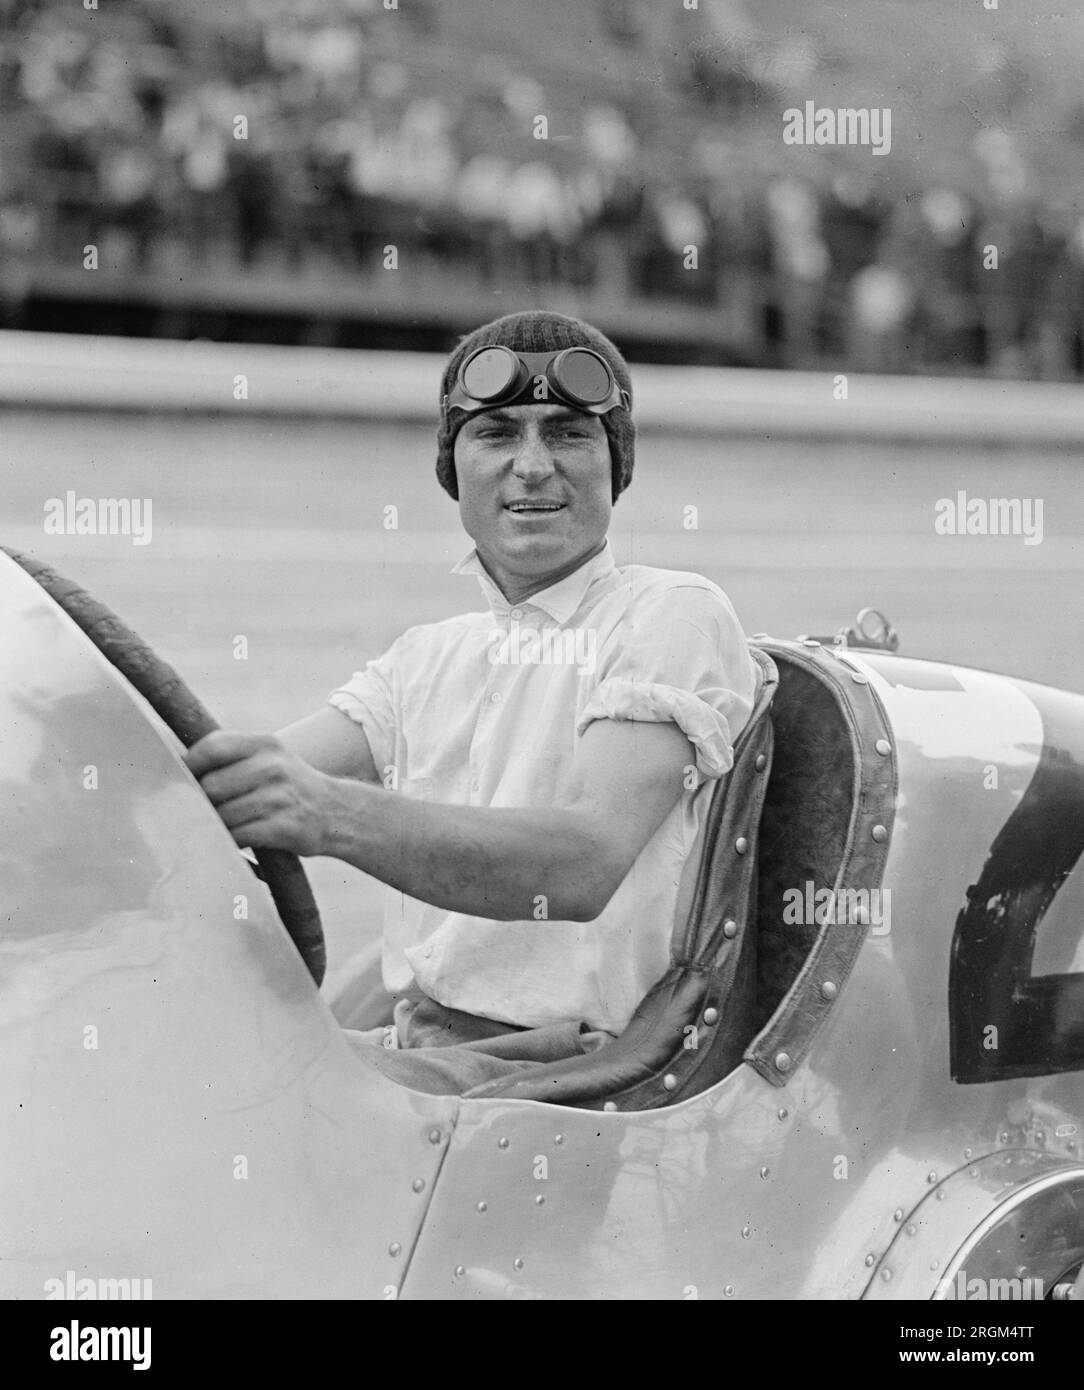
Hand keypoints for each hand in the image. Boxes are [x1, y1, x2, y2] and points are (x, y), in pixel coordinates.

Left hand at [183, 731, 343, 855]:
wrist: (337, 812)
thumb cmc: (289, 787)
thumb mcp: (269, 758)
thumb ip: (231, 759)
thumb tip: (175, 770)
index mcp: (266, 743)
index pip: (213, 747)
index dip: (189, 765)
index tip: (179, 780)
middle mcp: (274, 766)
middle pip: (212, 786)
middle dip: (200, 803)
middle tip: (196, 813)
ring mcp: (280, 797)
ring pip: (222, 815)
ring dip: (212, 826)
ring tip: (214, 829)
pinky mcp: (284, 827)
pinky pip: (239, 836)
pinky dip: (228, 842)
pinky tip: (230, 842)